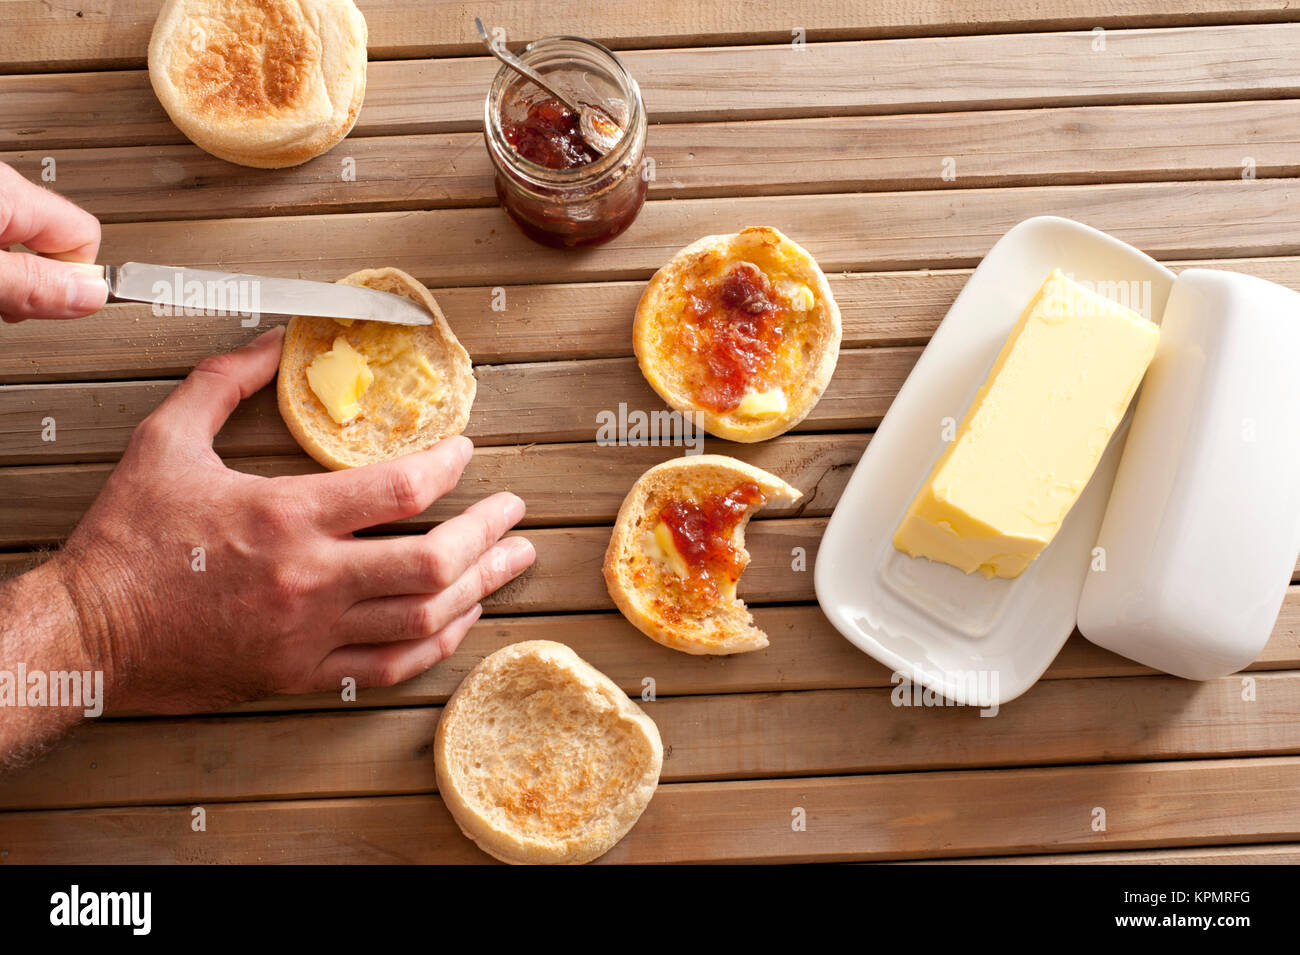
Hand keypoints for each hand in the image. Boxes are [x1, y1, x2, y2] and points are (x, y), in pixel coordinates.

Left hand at [0, 161, 107, 321]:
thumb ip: (34, 282)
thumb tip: (94, 294)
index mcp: (10, 193)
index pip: (86, 237)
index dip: (73, 278)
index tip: (50, 307)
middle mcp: (1, 186)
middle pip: (54, 242)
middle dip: (37, 280)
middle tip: (7, 302)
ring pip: (21, 242)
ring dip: (11, 274)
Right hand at [50, 326, 534, 713]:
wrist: (89, 634)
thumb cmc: (127, 539)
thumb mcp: (165, 440)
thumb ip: (225, 382)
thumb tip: (276, 338)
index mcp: (285, 517)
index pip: (402, 488)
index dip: (451, 465)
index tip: (466, 451)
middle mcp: (310, 580)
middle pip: (434, 562)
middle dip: (490, 534)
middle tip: (517, 512)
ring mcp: (310, 635)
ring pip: (423, 619)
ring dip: (480, 587)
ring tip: (513, 561)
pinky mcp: (302, 673)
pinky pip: (390, 666)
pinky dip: (436, 644)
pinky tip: (459, 616)